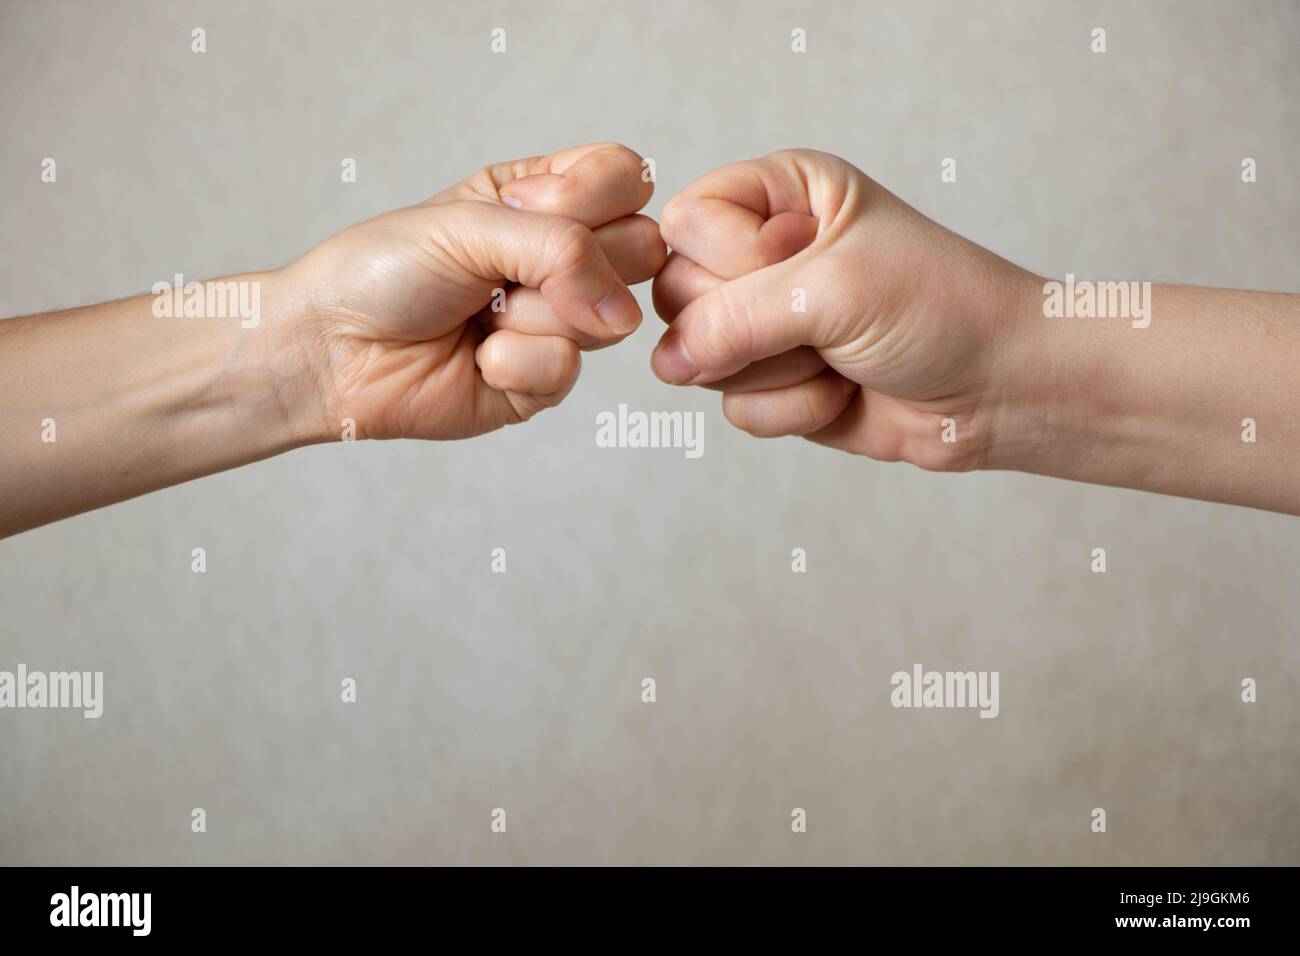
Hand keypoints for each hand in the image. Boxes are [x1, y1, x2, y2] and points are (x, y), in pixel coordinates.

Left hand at [280, 142, 665, 440]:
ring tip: (477, 316)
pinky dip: (513, 364)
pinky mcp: (544, 382)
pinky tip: (475, 360)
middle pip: (638, 250)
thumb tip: (625, 312)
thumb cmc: (383, 271)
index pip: (626, 178)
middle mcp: (562, 260)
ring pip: (607, 318)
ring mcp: (560, 323)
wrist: (330, 349)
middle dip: (566, 262)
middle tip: (498, 270)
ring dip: (529, 316)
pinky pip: (567, 370)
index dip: (592, 195)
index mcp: (544, 201)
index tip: (525, 206)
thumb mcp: (473, 224)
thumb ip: (563, 248)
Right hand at [650, 149, 1039, 470]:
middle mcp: (763, 253)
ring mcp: (764, 321)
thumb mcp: (833, 290)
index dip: (728, 258)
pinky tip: (841, 393)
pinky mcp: (773, 381)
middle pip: (678, 295)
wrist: (1000, 389)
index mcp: (780, 193)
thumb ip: (734, 320)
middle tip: (819, 321)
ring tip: (839, 357)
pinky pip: (733, 407)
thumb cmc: (940, 308)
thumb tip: (666, 363)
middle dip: (750, 326)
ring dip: (777, 373)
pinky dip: (790, 410)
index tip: (796, 265)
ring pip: (699, 359)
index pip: (685, 223)